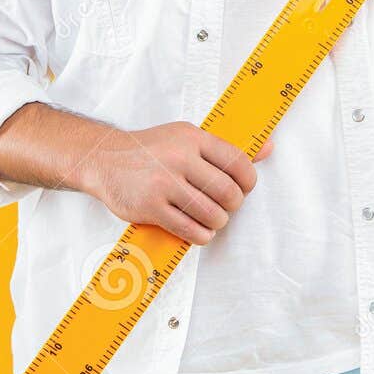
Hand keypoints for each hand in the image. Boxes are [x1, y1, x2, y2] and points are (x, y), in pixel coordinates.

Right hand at [84, 121, 273, 245]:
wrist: (105, 158)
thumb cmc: (152, 150)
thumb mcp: (188, 137)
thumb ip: (225, 147)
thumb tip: (267, 148)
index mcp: (193, 138)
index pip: (237, 162)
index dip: (248, 182)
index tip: (242, 189)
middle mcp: (179, 158)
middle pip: (227, 192)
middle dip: (232, 206)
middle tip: (224, 207)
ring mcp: (164, 183)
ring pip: (211, 214)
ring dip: (217, 223)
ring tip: (211, 220)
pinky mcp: (151, 207)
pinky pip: (189, 229)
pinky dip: (201, 235)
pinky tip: (198, 231)